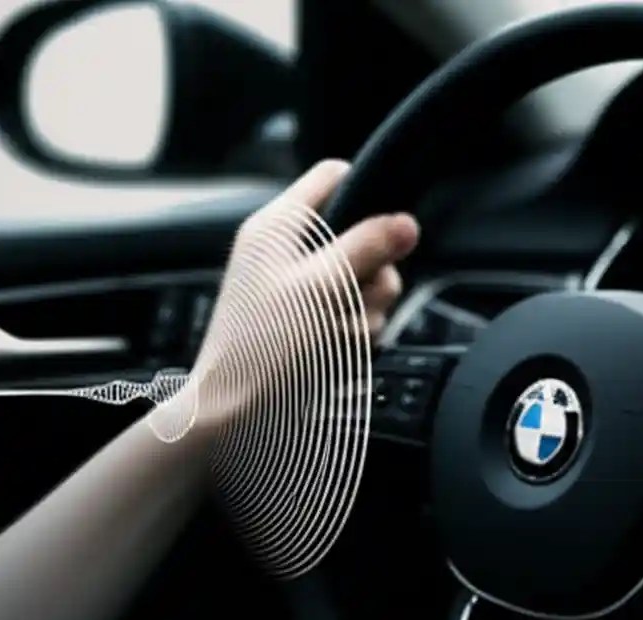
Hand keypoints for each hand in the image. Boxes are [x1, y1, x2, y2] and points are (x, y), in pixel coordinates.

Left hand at [184, 159, 418, 429]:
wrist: (234, 417)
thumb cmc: (261, 349)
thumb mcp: (320, 287)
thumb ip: (367, 248)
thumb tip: (408, 222)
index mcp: (279, 226)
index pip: (333, 178)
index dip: (367, 192)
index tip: (388, 228)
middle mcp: (292, 252)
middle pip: (364, 237)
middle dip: (374, 273)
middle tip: (355, 297)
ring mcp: (306, 290)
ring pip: (368, 283)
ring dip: (366, 311)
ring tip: (336, 334)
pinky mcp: (317, 323)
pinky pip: (360, 315)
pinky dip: (357, 334)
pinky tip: (337, 350)